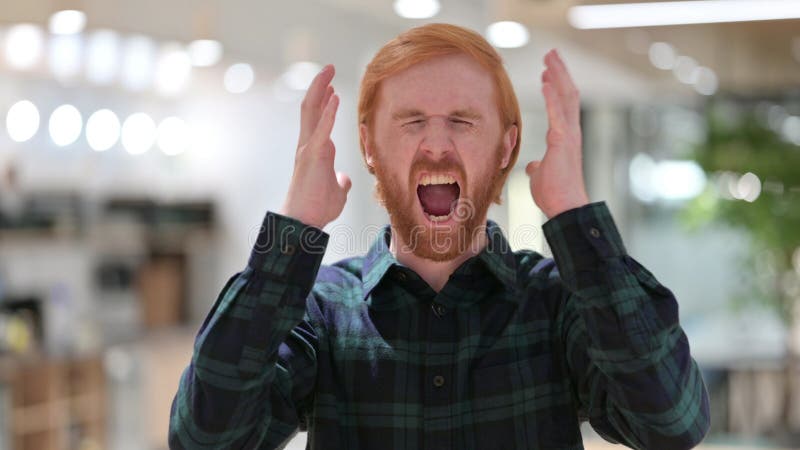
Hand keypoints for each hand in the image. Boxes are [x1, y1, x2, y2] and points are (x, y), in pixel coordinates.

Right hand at [280, 65, 351, 228]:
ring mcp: (309, 149)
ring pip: (311, 112)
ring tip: (329, 71)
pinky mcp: (313, 156)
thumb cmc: (317, 209)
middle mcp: (308, 145)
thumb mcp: (336, 192)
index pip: (318, 120)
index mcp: (314, 151)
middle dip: (320, 86)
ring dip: (320, 89)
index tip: (332, 88)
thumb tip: (345, 179)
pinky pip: (322, 129)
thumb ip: (340, 182)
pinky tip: (335, 97)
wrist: (304, 223)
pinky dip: (329, 112)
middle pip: (311, 108)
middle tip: (329, 67)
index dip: (324, 102)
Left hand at [526, 50, 589, 218]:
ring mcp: (568, 135)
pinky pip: (557, 114)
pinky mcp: (561, 142)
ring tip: (549, 59)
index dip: (555, 87)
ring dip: (557, 76)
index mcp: (564, 137)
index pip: (562, 105)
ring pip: (565, 98)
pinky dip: (551, 97)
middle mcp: (570, 132)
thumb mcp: (541, 175)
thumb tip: (533, 166)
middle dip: (559, 72)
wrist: (565, 207)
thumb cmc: (554, 193)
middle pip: (567, 94)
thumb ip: (538, 166)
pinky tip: (545, 81)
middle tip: (551, 54)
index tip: (547, 72)